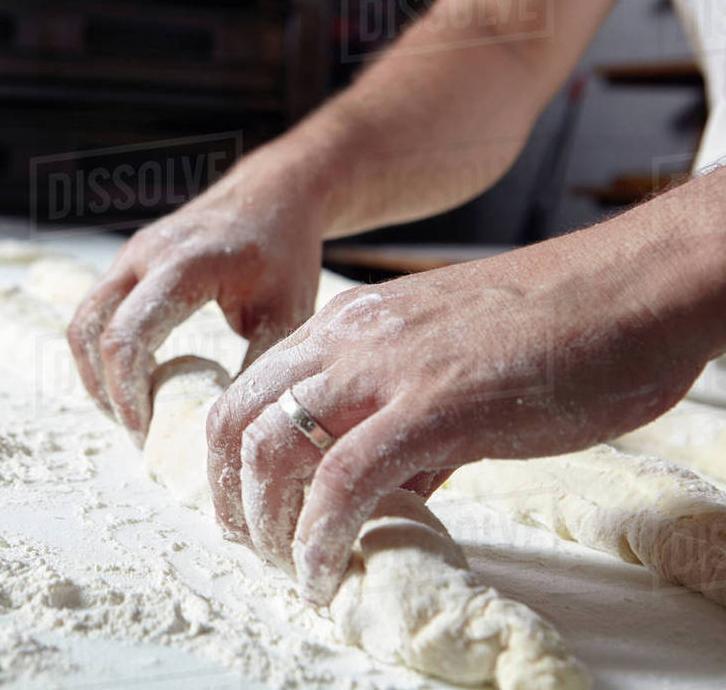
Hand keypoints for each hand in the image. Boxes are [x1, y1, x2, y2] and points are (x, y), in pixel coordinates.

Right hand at [67, 141, 326, 444]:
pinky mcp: (129, 260)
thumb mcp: (286, 316)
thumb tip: (230, 433)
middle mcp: (145, 255)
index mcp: (183, 266)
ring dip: (96, 371)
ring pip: (82, 320)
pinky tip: (139, 379)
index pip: (126, 338)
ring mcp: (131, 254)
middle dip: (103, 390)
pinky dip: (104, 349)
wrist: (274, 193)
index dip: (126, 394)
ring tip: (131, 412)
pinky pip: (97, 310)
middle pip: (88, 331)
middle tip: (135, 432)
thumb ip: (256, 371)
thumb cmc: (285, 254)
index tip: (146, 434)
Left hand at [207, 217, 717, 604]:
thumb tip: (391, 490)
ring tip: (287, 567)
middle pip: (236, 418)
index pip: (250, 390)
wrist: (633, 287)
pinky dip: (319, 538)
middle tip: (251, 545)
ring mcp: (387, 370)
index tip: (246, 506)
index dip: (232, 457)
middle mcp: (348, 339)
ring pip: (273, 448)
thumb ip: (408, 424)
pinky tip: (323, 573)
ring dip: (264, 524)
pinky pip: (344, 481)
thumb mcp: (449, 363)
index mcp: (348, 325)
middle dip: (228, 494)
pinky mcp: (436, 407)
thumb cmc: (555, 328)